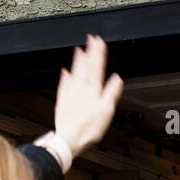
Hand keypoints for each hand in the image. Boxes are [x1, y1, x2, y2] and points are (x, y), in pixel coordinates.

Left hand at [52, 34, 123, 157]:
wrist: (68, 140)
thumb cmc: (88, 129)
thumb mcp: (106, 112)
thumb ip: (111, 93)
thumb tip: (117, 79)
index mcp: (93, 90)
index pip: (97, 67)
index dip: (98, 53)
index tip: (99, 41)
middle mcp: (80, 89)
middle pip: (85, 67)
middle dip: (89, 52)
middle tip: (90, 39)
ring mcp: (70, 94)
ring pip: (74, 73)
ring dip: (77, 61)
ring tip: (78, 50)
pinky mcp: (63, 101)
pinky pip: (64, 84)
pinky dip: (65, 76)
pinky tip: (65, 72)